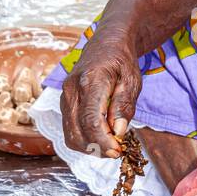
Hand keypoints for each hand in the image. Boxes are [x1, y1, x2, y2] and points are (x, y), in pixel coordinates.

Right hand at [59, 34, 141, 157]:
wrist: (105, 44)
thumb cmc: (121, 61)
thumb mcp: (132, 80)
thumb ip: (124, 106)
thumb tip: (118, 132)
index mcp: (91, 80)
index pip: (91, 120)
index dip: (103, 141)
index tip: (117, 151)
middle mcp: (72, 89)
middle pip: (77, 130)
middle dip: (96, 147)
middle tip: (116, 151)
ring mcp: (65, 95)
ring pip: (70, 133)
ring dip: (89, 146)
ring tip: (110, 145)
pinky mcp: (64, 102)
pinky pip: (69, 128)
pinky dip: (84, 139)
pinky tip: (100, 137)